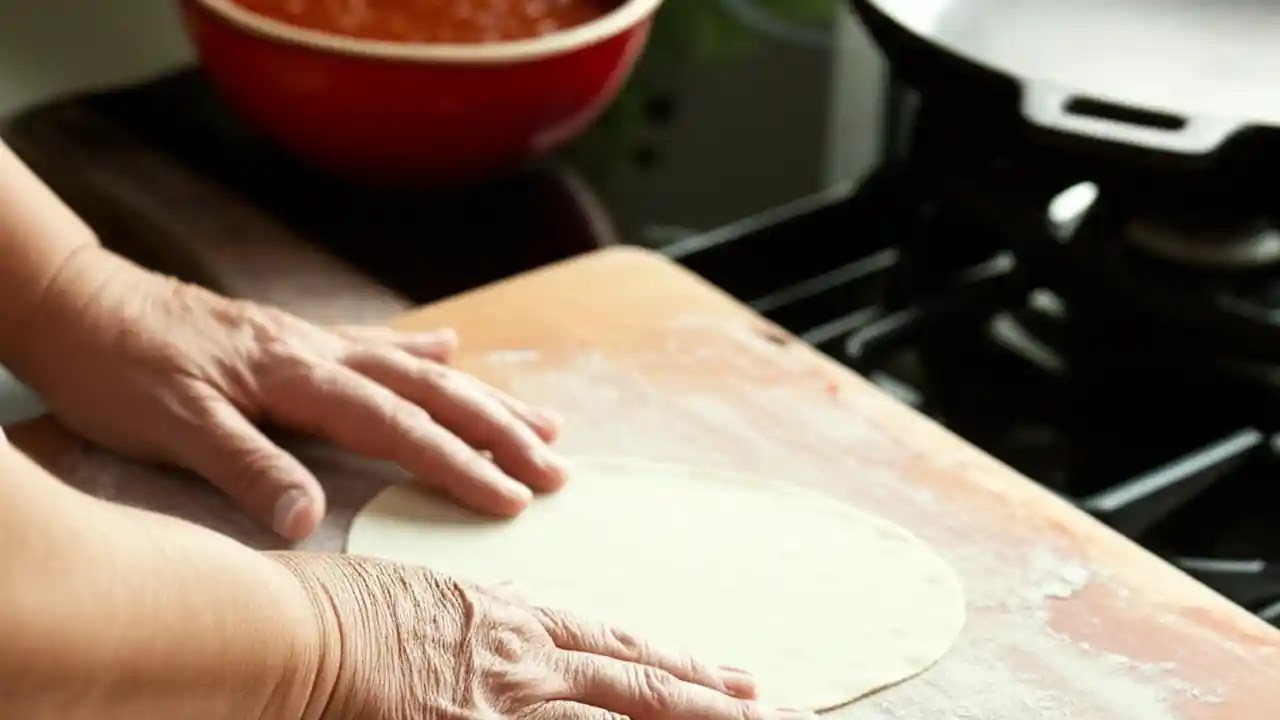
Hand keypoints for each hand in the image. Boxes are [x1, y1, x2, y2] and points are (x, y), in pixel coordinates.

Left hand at [3, 247, 567, 538]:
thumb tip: (311, 520)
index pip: (399, 426)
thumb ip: (245, 467)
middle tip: (557, 465)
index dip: (460, 463)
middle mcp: (321, 352)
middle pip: (432, 392)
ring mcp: (314, 340)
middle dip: (499, 430)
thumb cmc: (117, 366)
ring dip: (484, 395)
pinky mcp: (297, 336)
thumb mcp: (169, 425)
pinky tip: (454, 350)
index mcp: (298, 376)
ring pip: (419, 368)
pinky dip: (424, 352)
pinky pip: (379, 343)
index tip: (514, 496)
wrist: (79, 299)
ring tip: (543, 418)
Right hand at [276, 553, 808, 719]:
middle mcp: (523, 662)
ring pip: (623, 719)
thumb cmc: (323, 610)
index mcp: (505, 621)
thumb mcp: (410, 608)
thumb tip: (500, 651)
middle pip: (637, 684)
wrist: (280, 628)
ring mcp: (505, 706)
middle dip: (711, 699)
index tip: (724, 674)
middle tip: (773, 705)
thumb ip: (467, 636)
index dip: (674, 663)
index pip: (612, 646)